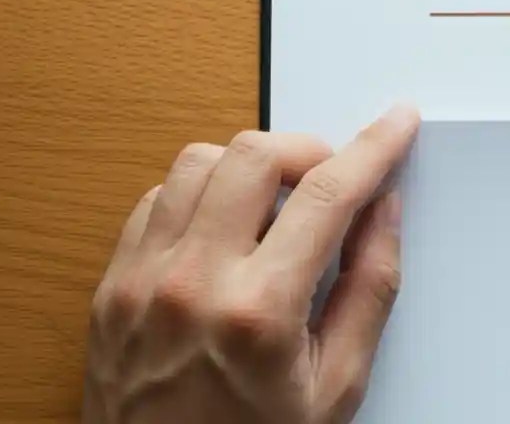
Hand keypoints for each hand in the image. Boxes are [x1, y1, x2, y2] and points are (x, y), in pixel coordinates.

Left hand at [83, 106, 419, 423]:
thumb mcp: (338, 386)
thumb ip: (370, 289)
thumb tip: (383, 211)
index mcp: (257, 313)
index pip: (328, 195)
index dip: (374, 148)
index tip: (397, 124)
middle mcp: (191, 283)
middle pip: (255, 154)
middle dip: (310, 149)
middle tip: (335, 179)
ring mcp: (141, 280)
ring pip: (197, 161)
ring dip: (250, 166)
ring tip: (278, 204)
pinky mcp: (111, 286)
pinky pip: (156, 198)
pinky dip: (200, 193)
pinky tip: (226, 226)